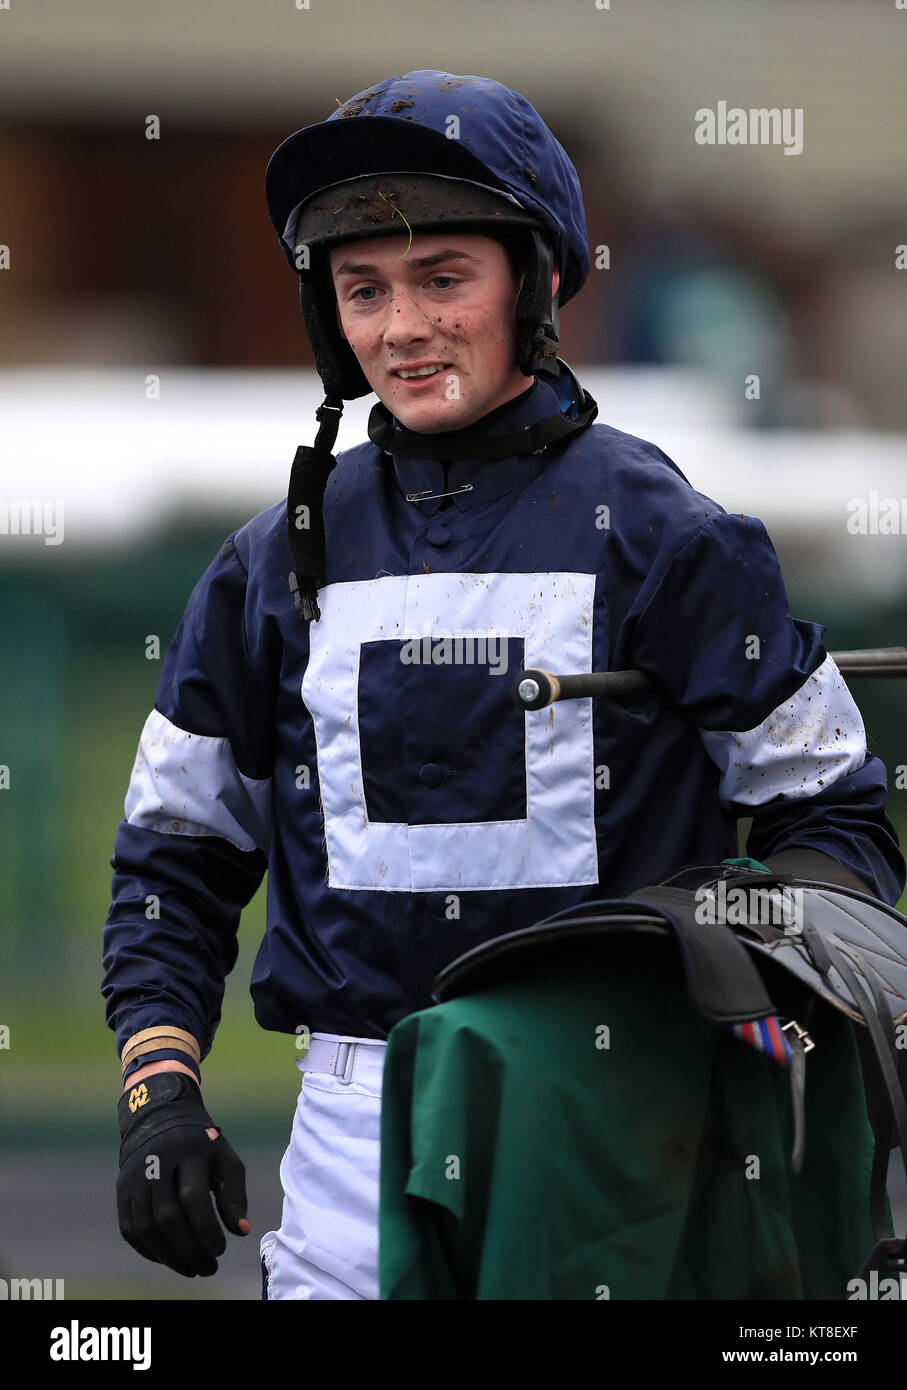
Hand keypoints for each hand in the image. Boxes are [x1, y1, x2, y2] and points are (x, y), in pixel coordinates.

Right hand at [117, 1070, 248, 1276]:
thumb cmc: (202, 1146)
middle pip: (166, 1217)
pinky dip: (150, 1251)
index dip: (206, 1229)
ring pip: (146, 1228)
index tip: (221, 1250)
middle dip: (189, 1250)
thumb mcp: (225, 1159)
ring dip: (169, 1257)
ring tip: (192, 1269)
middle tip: (208, 1268)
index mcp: (187, 1151)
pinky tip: (170, 1259)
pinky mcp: (121, 1191)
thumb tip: (241, 1232)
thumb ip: (234, 1195)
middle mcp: (155, 1162)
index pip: (193, 1197)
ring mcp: (133, 1177)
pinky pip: (130, 1230)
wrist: (160, 1118)